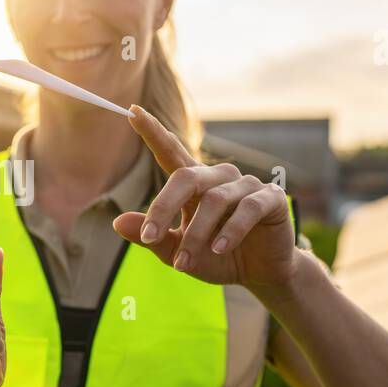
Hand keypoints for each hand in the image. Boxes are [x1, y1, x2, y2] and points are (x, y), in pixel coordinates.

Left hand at [112, 105, 297, 294]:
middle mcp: (219, 177)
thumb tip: (117, 221)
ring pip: (214, 200)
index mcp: (194, 183)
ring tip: (184, 264)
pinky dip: (231, 230)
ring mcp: (246, 185)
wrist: (259, 275)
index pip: (170, 152)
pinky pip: (247, 208)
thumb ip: (152, 237)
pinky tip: (219, 249)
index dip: (153, 131)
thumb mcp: (177, 251)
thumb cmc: (215, 257)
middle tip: (149, 238)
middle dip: (164, 207)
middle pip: (186, 177)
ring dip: (196, 234)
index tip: (132, 111)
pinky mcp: (271, 198)